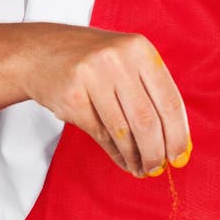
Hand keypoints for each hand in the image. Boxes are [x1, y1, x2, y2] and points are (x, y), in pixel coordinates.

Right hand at [18, 23, 190, 177]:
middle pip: (148, 120)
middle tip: (158, 169)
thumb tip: (176, 142)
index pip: (170, 101)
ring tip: (141, 169)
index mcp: (140, 49)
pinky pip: (102, 135)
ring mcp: (92, 76)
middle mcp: (118, 59)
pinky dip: (116, 154)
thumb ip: (151, 93)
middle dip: (156, 152)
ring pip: (124, 131)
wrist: (40, 53)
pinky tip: (124, 161)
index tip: (180, 157)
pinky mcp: (72, 96)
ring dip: (136, 157)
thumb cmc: (94, 64)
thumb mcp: (126, 62)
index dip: (178, 135)